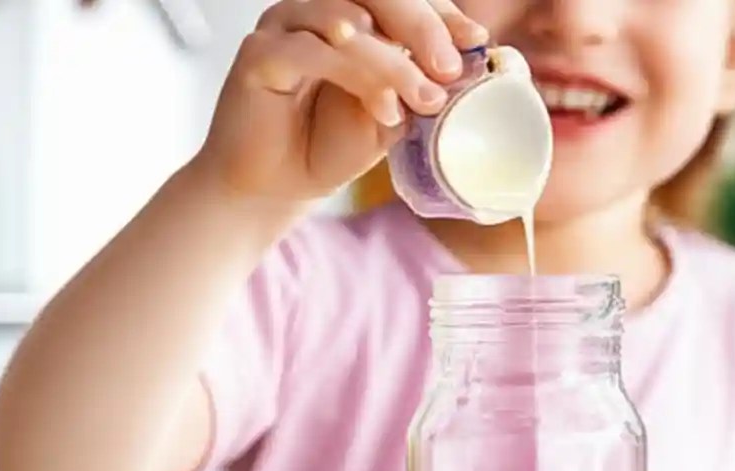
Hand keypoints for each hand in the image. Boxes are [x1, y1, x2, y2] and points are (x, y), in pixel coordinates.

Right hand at [192, 0, 487, 204]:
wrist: (276, 188)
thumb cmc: (327, 146)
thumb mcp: (391, 114)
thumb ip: (418, 84)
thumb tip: (469, 63)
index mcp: (350, 13)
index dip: (440, 13)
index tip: (476, 41)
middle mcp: (316, 9)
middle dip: (421, 25)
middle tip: (450, 67)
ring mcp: (284, 26)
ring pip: (346, 17)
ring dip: (393, 60)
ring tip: (422, 100)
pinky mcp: (258, 54)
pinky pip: (309, 49)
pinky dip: (355, 76)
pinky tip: (383, 109)